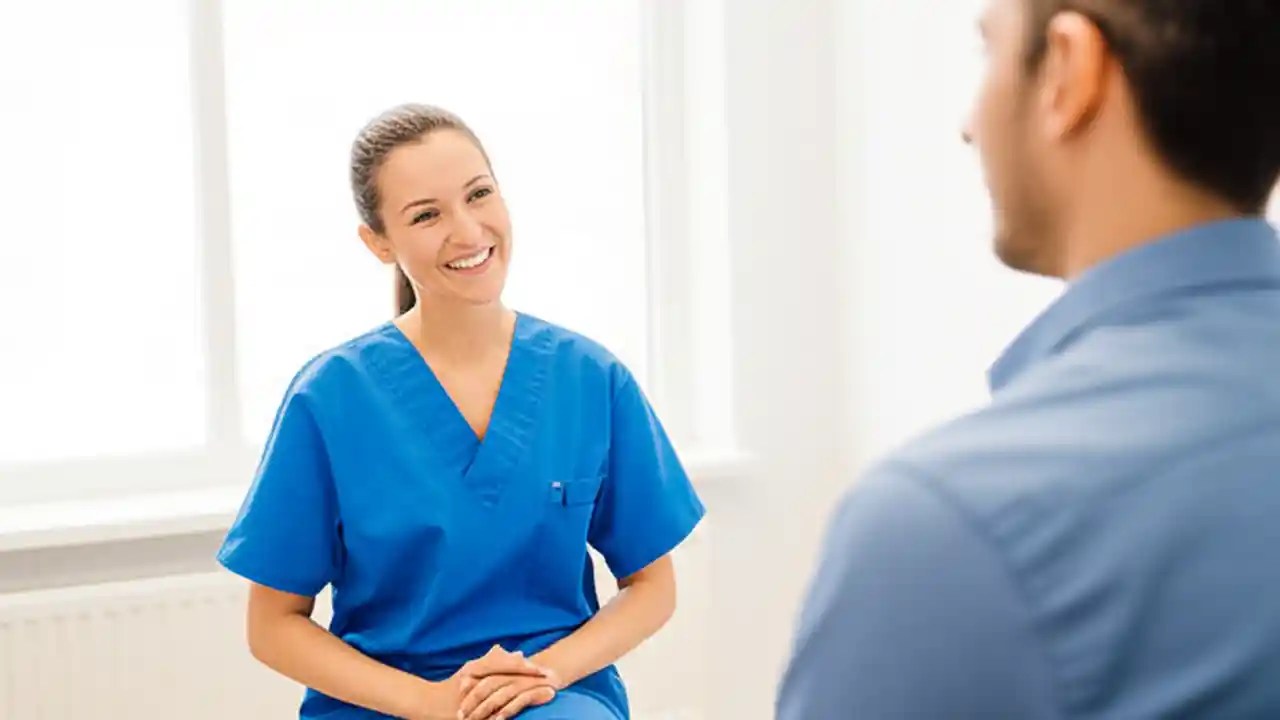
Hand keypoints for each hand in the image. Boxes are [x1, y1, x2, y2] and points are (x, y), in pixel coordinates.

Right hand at [410, 646, 548, 719]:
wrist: (430, 704)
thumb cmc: (455, 686)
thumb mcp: (473, 670)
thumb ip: (493, 660)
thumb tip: (516, 652)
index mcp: (477, 668)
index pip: (505, 664)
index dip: (525, 666)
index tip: (544, 668)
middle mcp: (477, 680)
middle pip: (508, 677)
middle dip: (530, 678)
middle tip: (552, 678)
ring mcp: (476, 697)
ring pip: (505, 694)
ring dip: (528, 694)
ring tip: (548, 693)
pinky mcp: (476, 712)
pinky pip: (497, 712)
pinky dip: (514, 711)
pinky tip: (528, 711)